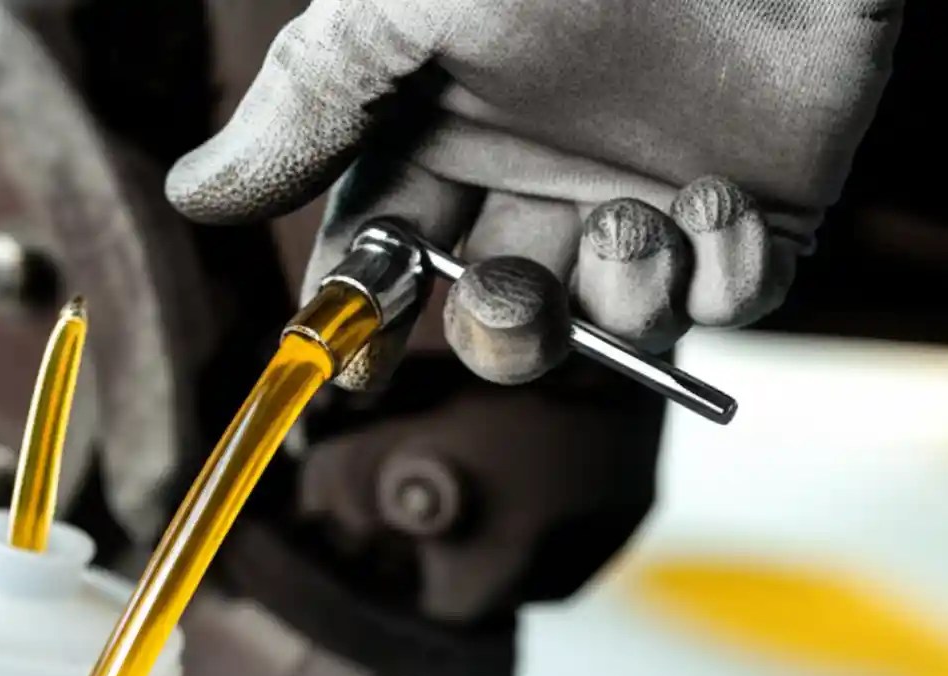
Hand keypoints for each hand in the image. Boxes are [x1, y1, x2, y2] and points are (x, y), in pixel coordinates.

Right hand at [166, 0, 902, 387]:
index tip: (352, 368)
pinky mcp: (752, 202)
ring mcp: (647, 189)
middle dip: (501, 332)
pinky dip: (730, 277)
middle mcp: (542, 170)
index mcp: (452, 129)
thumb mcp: (400, 7)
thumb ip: (307, 106)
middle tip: (508, 293)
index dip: (365, 316)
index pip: (387, 252)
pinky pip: (737, 297)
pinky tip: (718, 198)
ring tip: (637, 215)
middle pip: (501, 313)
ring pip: (616, 324)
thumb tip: (195, 195)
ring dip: (621, 298)